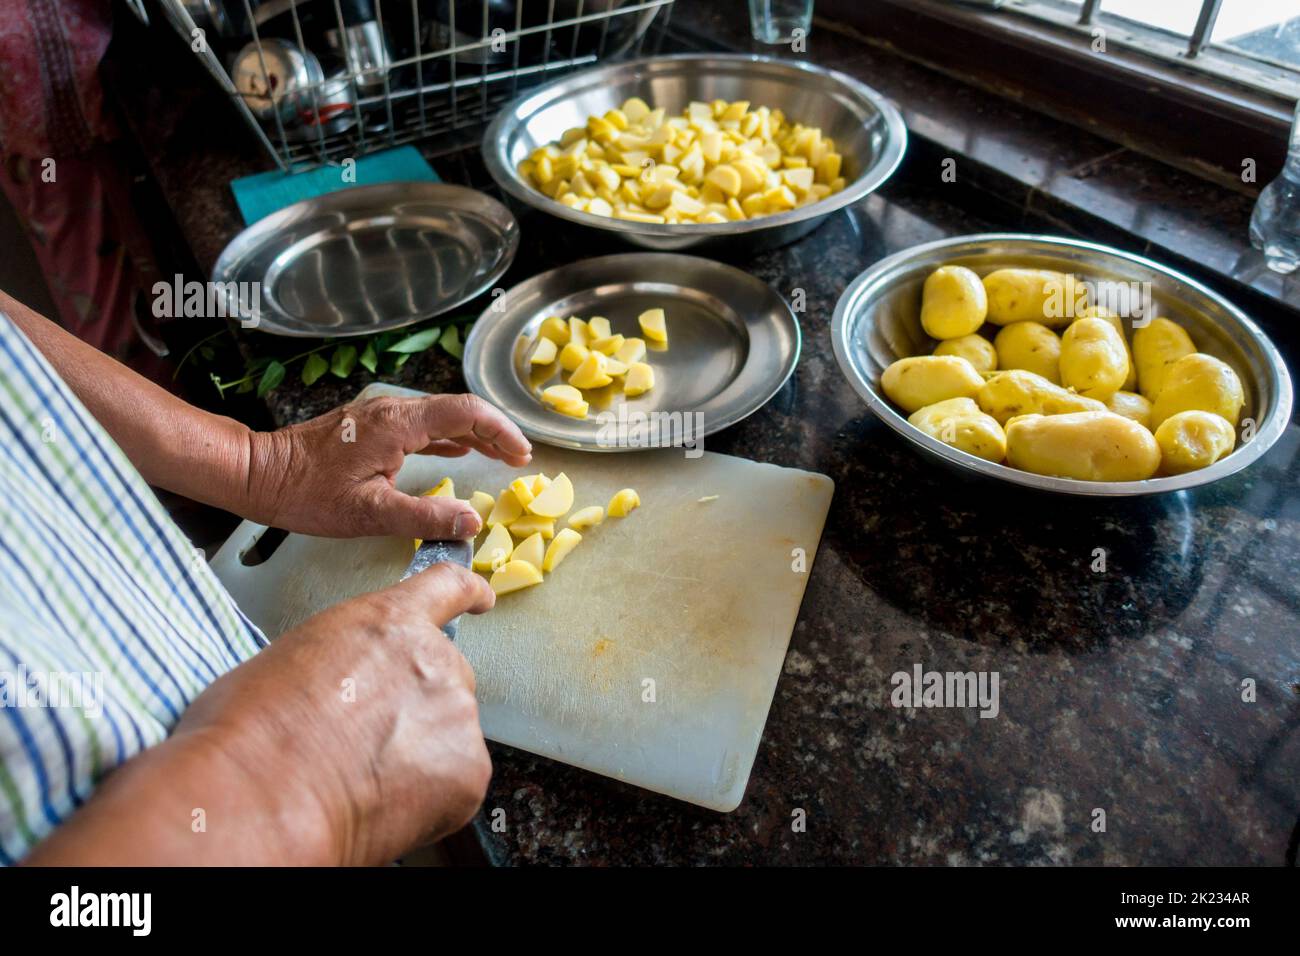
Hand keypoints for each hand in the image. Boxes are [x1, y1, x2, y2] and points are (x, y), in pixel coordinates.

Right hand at [27, 562, 497, 865]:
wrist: (258, 797)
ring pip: (449, 732)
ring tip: (361, 777)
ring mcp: (456, 713)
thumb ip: (339, 659)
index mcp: (386, 622)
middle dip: (416, 705)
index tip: (480, 597)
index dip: (468, 592)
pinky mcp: (469, 769)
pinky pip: (457, 782)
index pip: (446, 588)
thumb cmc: (248, 734)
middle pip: (444, 676)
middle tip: (366, 741)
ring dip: (420, 752)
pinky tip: (382, 803)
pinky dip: (430, 798)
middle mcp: (433, 658)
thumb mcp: (289, 660)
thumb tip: (333, 685)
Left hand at [245, 394, 530, 539]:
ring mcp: (381, 416)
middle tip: (520, 459)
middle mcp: (393, 411)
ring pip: (441, 416)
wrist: (259, 474)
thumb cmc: (308, 494)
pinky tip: (459, 453)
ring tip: (501, 457)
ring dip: (474, 434)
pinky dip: (449, 438)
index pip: (465, 413)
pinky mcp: (371, 427)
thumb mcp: (369, 513)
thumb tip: (473, 521)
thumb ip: (425, 516)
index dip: (500, 431)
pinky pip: (422, 426)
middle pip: (458, 410)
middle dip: (494, 432)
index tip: (521, 455)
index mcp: (398, 424)